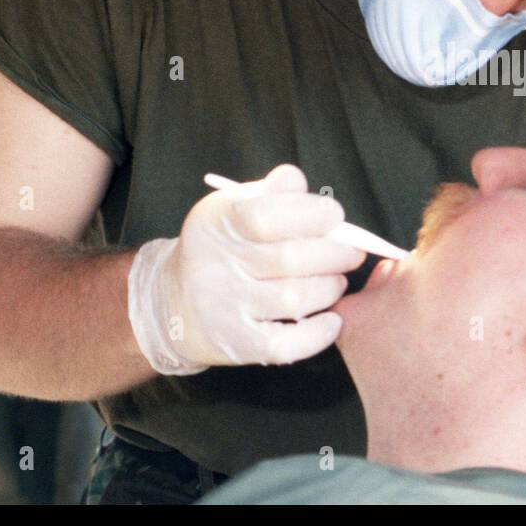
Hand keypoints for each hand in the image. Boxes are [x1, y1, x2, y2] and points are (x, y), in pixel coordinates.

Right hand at [127, 164, 363, 373]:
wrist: (173, 302)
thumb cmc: (224, 247)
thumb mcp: (235, 208)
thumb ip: (271, 193)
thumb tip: (295, 179)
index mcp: (218, 223)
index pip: (265, 216)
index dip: (310, 214)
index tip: (334, 215)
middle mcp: (216, 265)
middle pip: (289, 259)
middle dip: (335, 254)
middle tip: (352, 252)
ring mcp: (224, 308)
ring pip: (294, 300)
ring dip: (330, 289)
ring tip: (337, 281)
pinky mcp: (235, 344)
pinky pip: (283, 346)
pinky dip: (317, 335)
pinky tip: (332, 321)